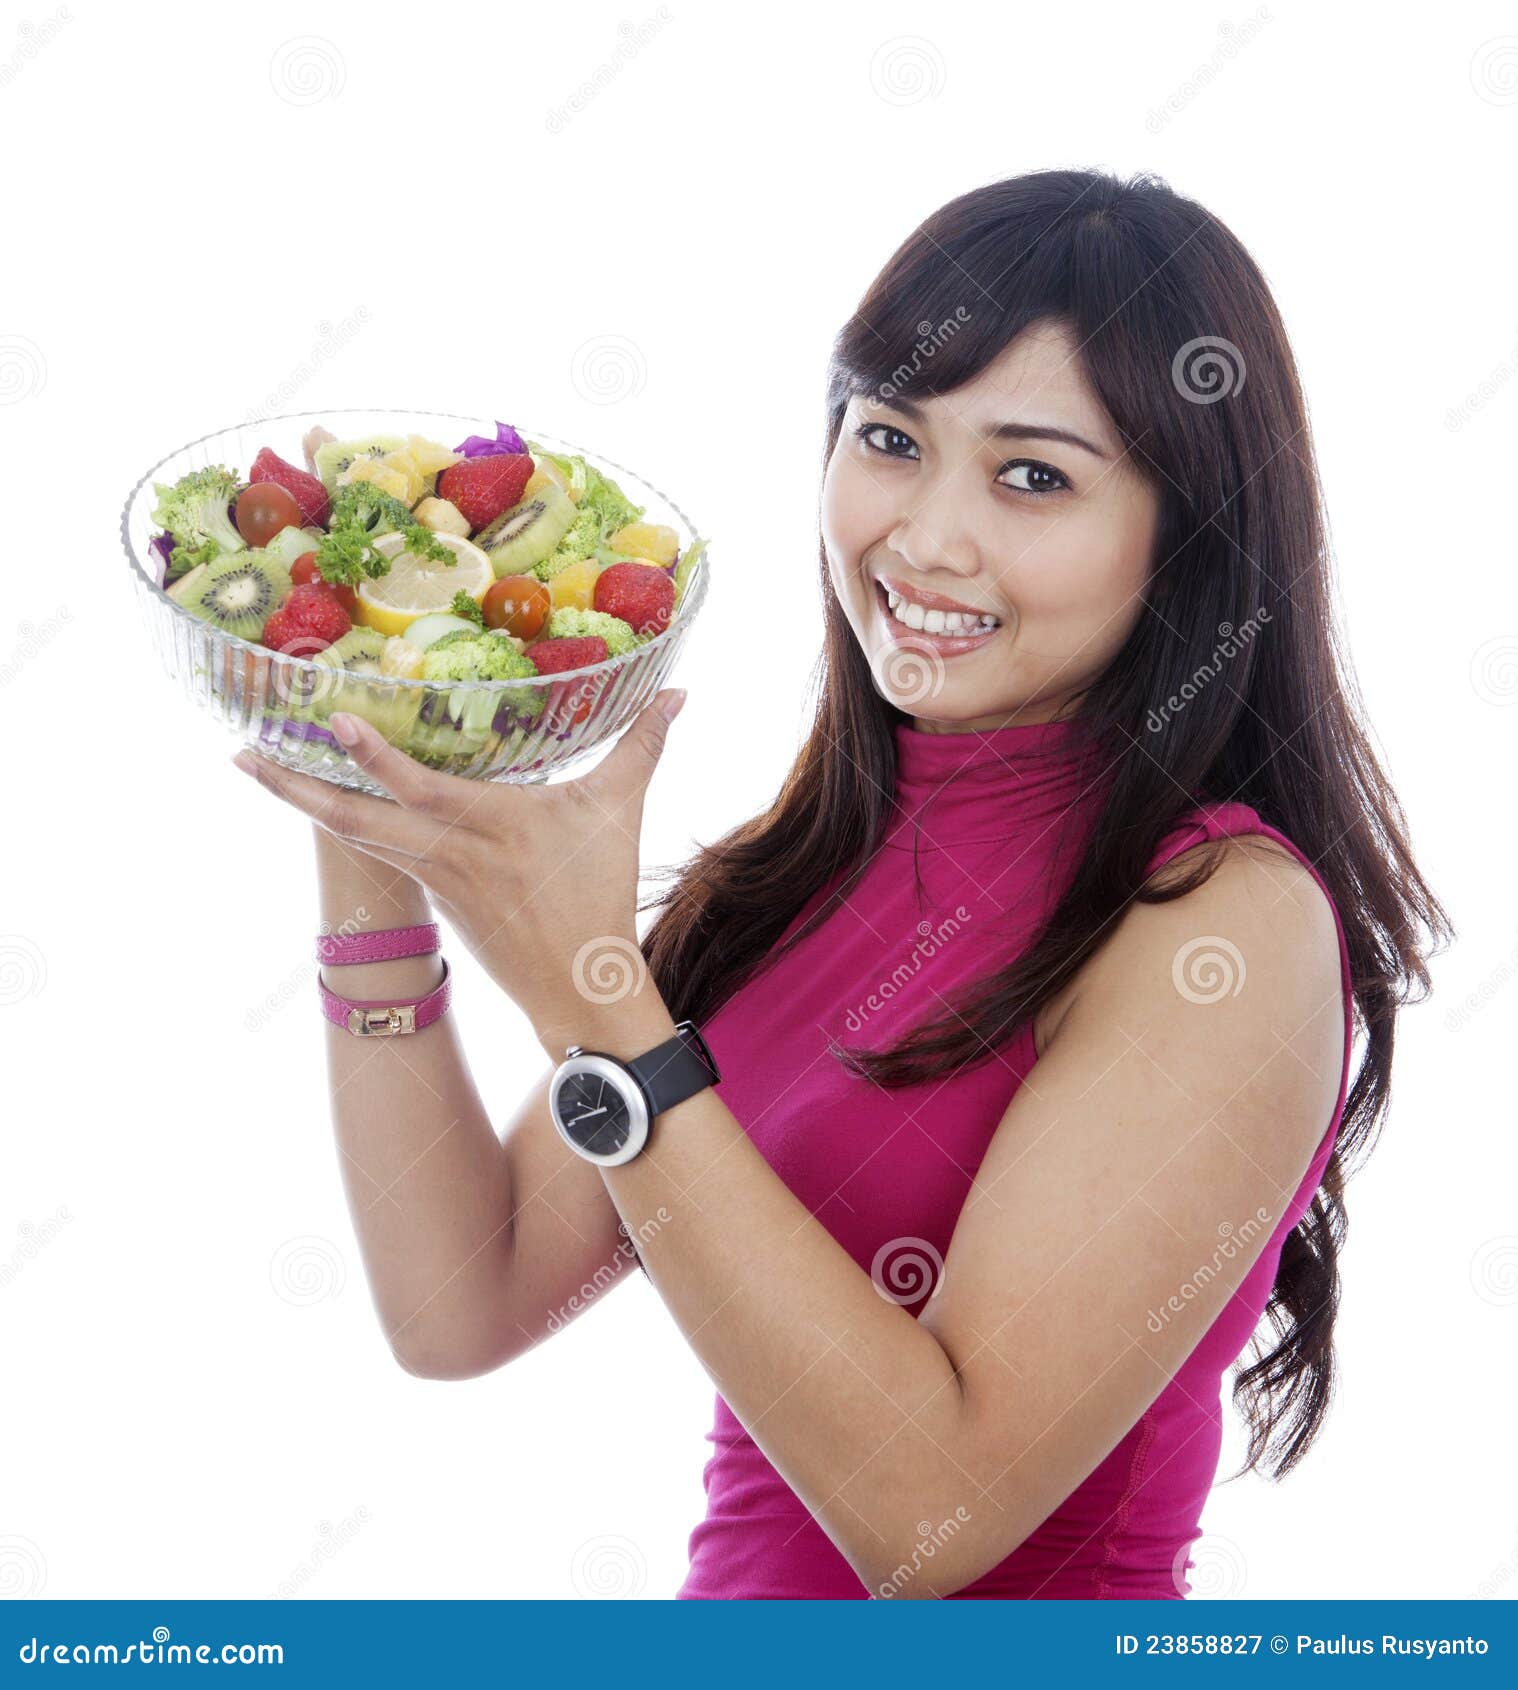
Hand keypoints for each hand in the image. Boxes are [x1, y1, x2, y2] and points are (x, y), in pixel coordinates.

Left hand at [232, 690, 685, 1037]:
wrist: (579, 987)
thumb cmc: (600, 895)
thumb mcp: (621, 812)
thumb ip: (642, 745)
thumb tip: (679, 693)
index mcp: (493, 826)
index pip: (421, 787)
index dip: (375, 756)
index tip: (332, 720)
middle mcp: (451, 853)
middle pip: (356, 819)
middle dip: (295, 787)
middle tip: (240, 754)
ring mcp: (435, 879)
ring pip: (359, 836)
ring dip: (307, 802)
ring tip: (261, 766)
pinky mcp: (433, 897)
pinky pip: (381, 850)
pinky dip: (347, 822)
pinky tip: (324, 800)